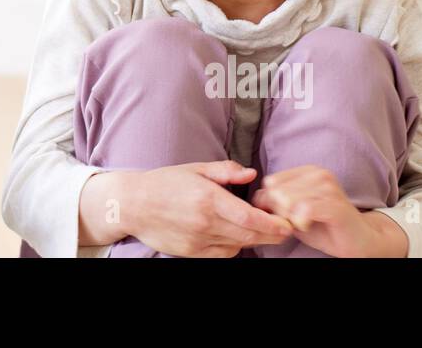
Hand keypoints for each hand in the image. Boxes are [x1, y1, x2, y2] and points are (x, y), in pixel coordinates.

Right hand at [128, 160, 294, 256]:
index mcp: (208, 198)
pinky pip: (222, 254)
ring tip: (260, 230)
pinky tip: (234, 236)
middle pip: (249, 236)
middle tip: (285, 229)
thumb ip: (225, 171)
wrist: (134, 204)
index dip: (273, 224)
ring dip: (254, 240)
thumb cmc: (165, 182)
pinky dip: (234, 247)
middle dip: (271, 235)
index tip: (287, 223)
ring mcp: (198, 240)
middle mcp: (205, 221)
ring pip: (238, 246)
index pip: (249, 218)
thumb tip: (251, 174)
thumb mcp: (195, 168)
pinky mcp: (192, 253)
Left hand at [250, 165, 373, 256]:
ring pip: (289, 200)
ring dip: (290, 218)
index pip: (271, 182)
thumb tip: (256, 197)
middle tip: (294, 222)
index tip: (282, 216)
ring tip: (302, 223)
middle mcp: (319, 174)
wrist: (357, 241)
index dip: (271, 203)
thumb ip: (274, 203)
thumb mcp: (293, 213)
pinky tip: (306, 225)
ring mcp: (329, 187)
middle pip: (278, 192)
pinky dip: (300, 221)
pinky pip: (304, 210)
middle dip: (280, 212)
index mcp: (308, 171)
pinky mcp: (335, 204)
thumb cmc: (324, 226)